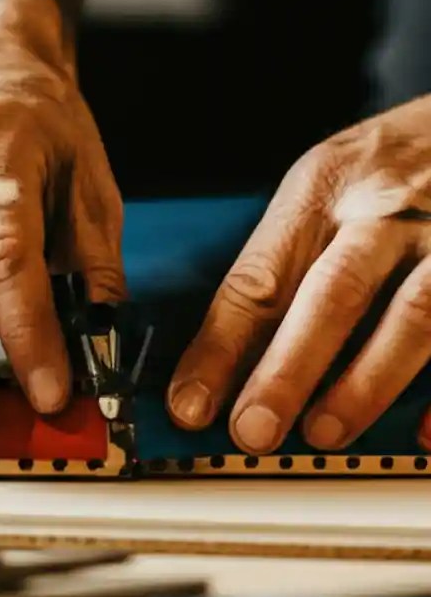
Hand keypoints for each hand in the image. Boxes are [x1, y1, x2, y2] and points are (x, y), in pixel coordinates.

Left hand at [169, 94, 430, 453]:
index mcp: (325, 190)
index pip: (260, 277)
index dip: (220, 348)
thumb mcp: (330, 180)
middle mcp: (389, 211)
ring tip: (323, 434)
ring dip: (366, 384)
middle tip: (251, 428)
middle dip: (287, 369)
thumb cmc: (398, 162)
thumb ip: (289, 256)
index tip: (189, 403)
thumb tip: (227, 357)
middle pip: (332, 293)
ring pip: (414, 313)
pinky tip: (426, 434)